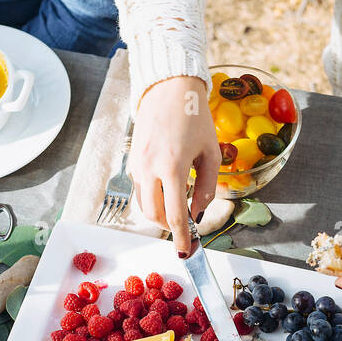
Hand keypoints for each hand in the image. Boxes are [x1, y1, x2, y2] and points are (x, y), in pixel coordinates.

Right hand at [130, 75, 220, 253]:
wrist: (168, 88)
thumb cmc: (194, 117)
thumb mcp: (210, 153)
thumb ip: (206, 187)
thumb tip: (198, 214)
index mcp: (172, 166)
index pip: (176, 215)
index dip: (181, 238)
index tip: (185, 252)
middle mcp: (150, 168)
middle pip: (155, 215)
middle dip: (170, 227)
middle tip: (186, 227)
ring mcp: (137, 164)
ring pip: (144, 205)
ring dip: (160, 213)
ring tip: (177, 206)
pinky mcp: (132, 161)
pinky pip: (140, 189)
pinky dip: (153, 197)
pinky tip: (167, 188)